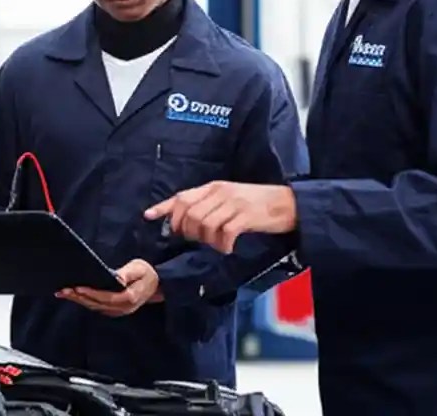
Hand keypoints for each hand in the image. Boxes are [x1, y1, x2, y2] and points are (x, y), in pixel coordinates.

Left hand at [56, 259, 160, 316]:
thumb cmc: (147, 273)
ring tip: (63, 293)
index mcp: (129, 298)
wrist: (156, 285)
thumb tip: (117, 278)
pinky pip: (97, 307)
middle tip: (62, 290)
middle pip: (96, 304)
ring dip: (78, 300)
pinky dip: (84, 301)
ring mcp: (118, 311)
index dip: (91, 293)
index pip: (106, 297)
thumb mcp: (139, 268)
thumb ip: (127, 273)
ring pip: (94, 307)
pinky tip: (75, 296)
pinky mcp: (114, 310)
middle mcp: (122, 308)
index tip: (77, 287)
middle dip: (78, 297)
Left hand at [144, 182, 297, 253]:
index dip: (163, 207)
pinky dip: (222, 245)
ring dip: (206, 240)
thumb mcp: (231, 198)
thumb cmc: (258, 203)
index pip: (182, 196)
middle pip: (189, 214)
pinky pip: (224, 233)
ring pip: (204, 225)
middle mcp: (221, 193)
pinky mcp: (246, 216)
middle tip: (199, 240)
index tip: (148, 216)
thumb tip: (187, 221)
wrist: (288, 203)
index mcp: (215, 187)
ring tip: (217, 244)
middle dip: (187, 231)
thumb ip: (210, 205)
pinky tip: (228, 248)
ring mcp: (233, 203)